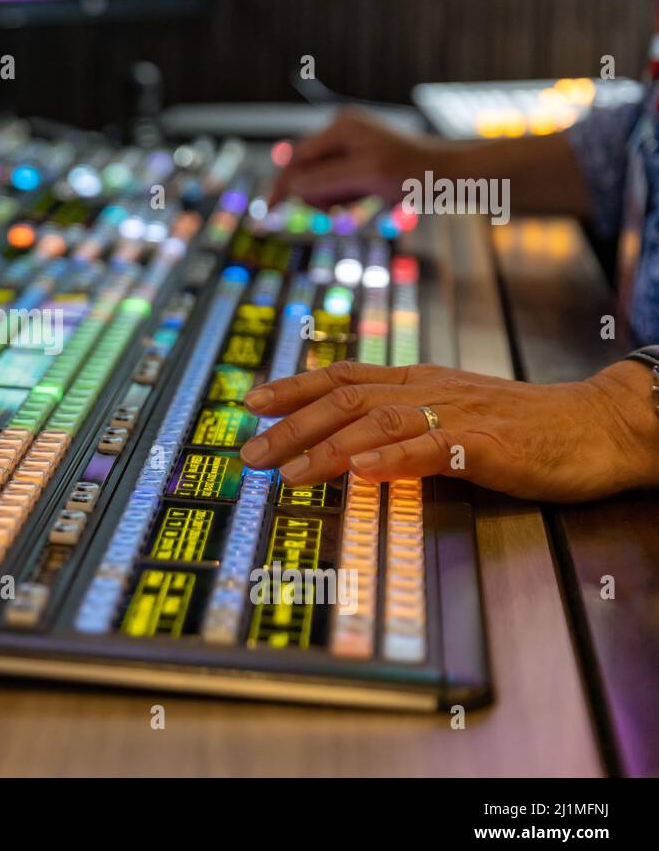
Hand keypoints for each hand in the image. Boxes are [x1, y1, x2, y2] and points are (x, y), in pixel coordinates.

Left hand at [239, 360, 658, 501]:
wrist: (599, 425)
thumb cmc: (527, 426)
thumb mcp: (454, 414)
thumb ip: (404, 424)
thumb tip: (351, 447)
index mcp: (419, 380)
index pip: (343, 376)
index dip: (294, 387)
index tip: (252, 402)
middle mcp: (429, 389)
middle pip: (345, 399)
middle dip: (292, 425)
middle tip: (251, 453)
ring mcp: (456, 414)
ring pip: (377, 422)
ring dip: (327, 447)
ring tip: (289, 472)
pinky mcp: (487, 445)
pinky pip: (432, 449)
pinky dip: (391, 460)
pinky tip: (361, 473)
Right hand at [268, 108, 452, 208]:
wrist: (449, 173)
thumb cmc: (413, 173)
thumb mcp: (365, 176)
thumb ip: (325, 179)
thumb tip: (291, 185)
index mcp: (340, 127)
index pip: (298, 158)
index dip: (283, 185)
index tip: (269, 210)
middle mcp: (342, 129)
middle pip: (307, 169)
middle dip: (317, 193)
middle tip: (340, 208)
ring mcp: (350, 142)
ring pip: (320, 178)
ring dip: (332, 197)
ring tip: (359, 201)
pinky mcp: (359, 156)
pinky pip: (336, 180)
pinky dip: (343, 194)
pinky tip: (363, 198)